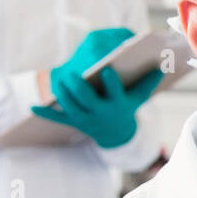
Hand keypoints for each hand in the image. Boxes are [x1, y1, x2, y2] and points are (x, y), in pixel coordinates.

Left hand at [31, 27, 163, 147]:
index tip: (106, 70)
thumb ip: (148, 80)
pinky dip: (45, 113)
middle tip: (73, 74)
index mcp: (118, 105)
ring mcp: (86, 119)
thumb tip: (163, 63)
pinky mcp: (73, 122)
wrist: (116, 134)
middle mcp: (101, 113)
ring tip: (60, 80)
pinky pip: (57, 118)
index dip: (111, 83)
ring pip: (70, 107)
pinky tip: (33, 107)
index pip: (116, 93)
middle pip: (87, 101)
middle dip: (79, 88)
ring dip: (63, 95)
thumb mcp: (139, 97)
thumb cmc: (127, 107)